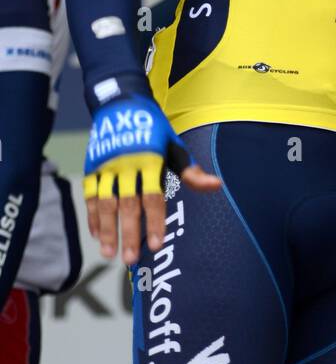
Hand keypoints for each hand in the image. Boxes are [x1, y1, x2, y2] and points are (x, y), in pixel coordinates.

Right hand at [84, 96, 220, 265]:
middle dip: (129, 233)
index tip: (157, 246)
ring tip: (110, 254)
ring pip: (105, 203)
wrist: (121, 103)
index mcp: (151, 159)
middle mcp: (127, 164)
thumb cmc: (155, 129)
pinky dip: (92, 216)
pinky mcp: (92, 166)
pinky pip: (90, 196)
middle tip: (130, 260)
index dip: (155, 221)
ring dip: (107, 230)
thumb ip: (191, 171)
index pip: (153, 196)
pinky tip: (97, 235)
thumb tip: (216, 186)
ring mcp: (107, 166)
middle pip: (128, 204)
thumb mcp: (175, 145)